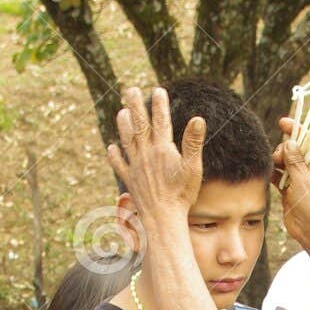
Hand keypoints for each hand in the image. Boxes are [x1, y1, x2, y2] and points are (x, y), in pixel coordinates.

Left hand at [106, 86, 203, 223]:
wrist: (162, 219)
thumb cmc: (181, 195)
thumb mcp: (193, 168)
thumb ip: (193, 142)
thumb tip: (198, 118)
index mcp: (162, 149)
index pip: (161, 121)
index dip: (159, 104)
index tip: (158, 89)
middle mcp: (146, 154)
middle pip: (139, 125)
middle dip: (135, 106)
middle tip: (130, 89)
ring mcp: (136, 167)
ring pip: (127, 141)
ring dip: (123, 125)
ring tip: (121, 112)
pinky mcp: (130, 181)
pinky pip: (120, 165)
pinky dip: (115, 156)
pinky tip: (111, 148)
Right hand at [273, 116, 309, 246]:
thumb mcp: (304, 182)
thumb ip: (295, 161)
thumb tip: (289, 141)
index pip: (307, 139)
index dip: (296, 129)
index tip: (282, 122)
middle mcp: (308, 169)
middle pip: (291, 149)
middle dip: (282, 150)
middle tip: (278, 161)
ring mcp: (297, 179)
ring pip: (283, 162)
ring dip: (275, 162)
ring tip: (273, 169)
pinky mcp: (288, 190)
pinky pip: (277, 175)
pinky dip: (272, 173)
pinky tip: (267, 175)